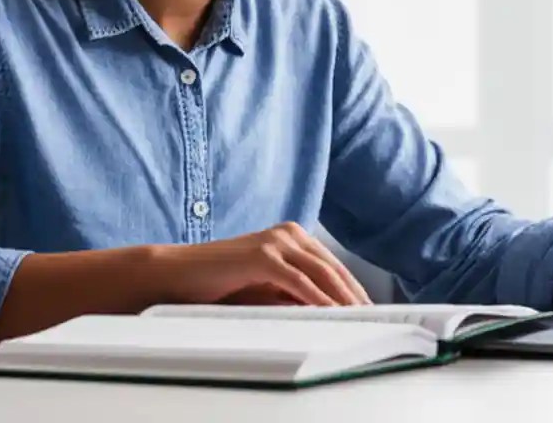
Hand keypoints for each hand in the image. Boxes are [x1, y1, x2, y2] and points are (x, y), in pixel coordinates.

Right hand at [156, 222, 372, 305]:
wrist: (179, 274)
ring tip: (359, 319)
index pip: (332, 265)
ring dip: (342, 299)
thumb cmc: (220, 284)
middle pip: (333, 267)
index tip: (369, 310)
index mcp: (292, 236)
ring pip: (321, 273)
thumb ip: (295, 294)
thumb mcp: (266, 288)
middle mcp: (288, 233)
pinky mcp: (262, 256)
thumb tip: (328, 311)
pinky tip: (330, 314)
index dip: (353, 288)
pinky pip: (298, 282)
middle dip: (355, 295)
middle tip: (373, 318)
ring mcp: (275, 242)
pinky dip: (317, 299)